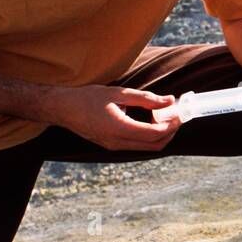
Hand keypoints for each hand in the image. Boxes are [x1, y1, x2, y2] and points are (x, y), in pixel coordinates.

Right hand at [50, 85, 179, 150]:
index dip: (171, 124)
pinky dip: (150, 135)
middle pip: (155, 145)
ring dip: (161, 134)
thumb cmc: (88, 98)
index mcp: (118, 128)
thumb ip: (146, 98)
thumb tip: (170, 101)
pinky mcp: (113, 145)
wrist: (63, 108)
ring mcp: (115, 147)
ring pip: (148, 147)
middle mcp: (117, 142)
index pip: (154, 133)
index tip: (179, 112)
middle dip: (170, 132)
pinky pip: (138, 145)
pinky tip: (152, 120)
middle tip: (177, 115)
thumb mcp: (118, 93)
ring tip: (166, 116)